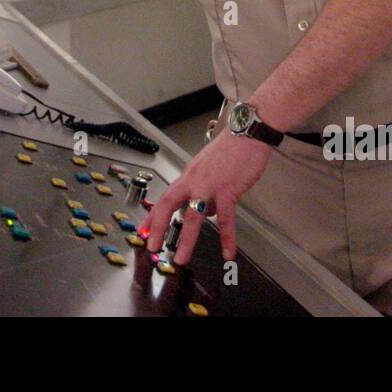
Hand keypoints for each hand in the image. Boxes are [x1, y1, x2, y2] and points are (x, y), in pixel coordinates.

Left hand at [141, 131, 271, 265]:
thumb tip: (207, 212)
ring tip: (181, 258)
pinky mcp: (228, 189)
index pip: (165, 197)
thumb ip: (205, 191)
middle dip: (158, 227)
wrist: (247, 133)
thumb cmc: (231, 149)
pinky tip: (228, 253)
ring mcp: (210, 185)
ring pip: (193, 216)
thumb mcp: (209, 169)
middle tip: (153, 247)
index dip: (153, 215)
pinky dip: (227, 238)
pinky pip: (226, 219)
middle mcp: (194, 180)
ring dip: (186, 240)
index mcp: (189, 175)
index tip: (144, 231)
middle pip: (169, 204)